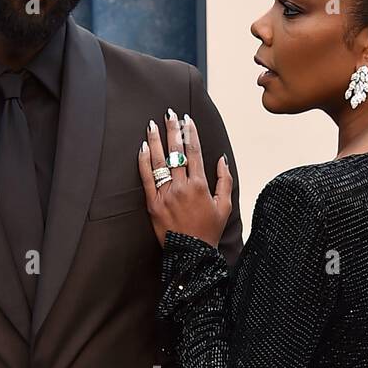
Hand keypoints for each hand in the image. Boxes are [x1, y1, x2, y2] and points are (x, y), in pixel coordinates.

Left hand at [139, 108, 232, 247]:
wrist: (192, 255)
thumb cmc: (209, 231)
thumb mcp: (225, 206)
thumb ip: (225, 181)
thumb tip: (221, 159)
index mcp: (200, 185)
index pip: (194, 151)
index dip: (190, 132)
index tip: (187, 119)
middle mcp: (182, 186)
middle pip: (176, 151)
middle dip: (173, 129)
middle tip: (169, 113)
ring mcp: (166, 194)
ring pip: (159, 161)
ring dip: (156, 140)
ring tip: (152, 124)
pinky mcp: (153, 203)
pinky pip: (147, 178)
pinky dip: (144, 161)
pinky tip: (143, 147)